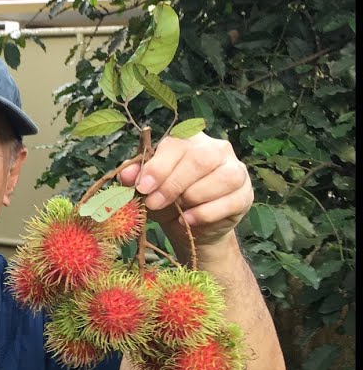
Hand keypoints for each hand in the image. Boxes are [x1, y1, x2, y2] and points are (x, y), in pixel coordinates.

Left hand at [117, 132, 252, 250]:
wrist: (190, 228)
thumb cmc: (167, 201)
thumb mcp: (148, 190)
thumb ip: (135, 179)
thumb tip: (124, 174)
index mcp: (190, 141)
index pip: (177, 144)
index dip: (159, 166)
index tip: (142, 187)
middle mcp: (217, 149)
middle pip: (200, 159)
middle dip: (173, 184)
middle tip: (154, 203)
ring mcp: (236, 170)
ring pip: (222, 177)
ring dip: (193, 197)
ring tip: (177, 211)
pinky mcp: (245, 194)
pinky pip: (231, 200)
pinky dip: (206, 213)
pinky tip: (189, 220)